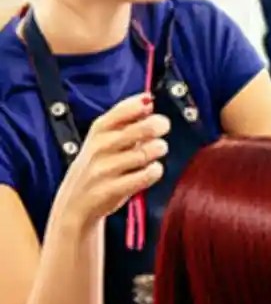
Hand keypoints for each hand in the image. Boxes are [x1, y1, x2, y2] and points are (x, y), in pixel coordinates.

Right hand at [50, 94, 169, 229]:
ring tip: (156, 151)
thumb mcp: (103, 139)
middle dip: (158, 126)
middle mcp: (100, 147)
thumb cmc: (98, 166)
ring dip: (158, 150)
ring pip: (146, 152)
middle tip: (163, 128)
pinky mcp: (111, 189)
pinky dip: (155, 171)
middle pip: (140, 129)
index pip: (121, 111)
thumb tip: (148, 100)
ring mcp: (104, 169)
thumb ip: (125, 120)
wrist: (74, 203)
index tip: (150, 105)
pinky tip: (151, 171)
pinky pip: (146, 175)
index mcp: (98, 131)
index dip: (140, 106)